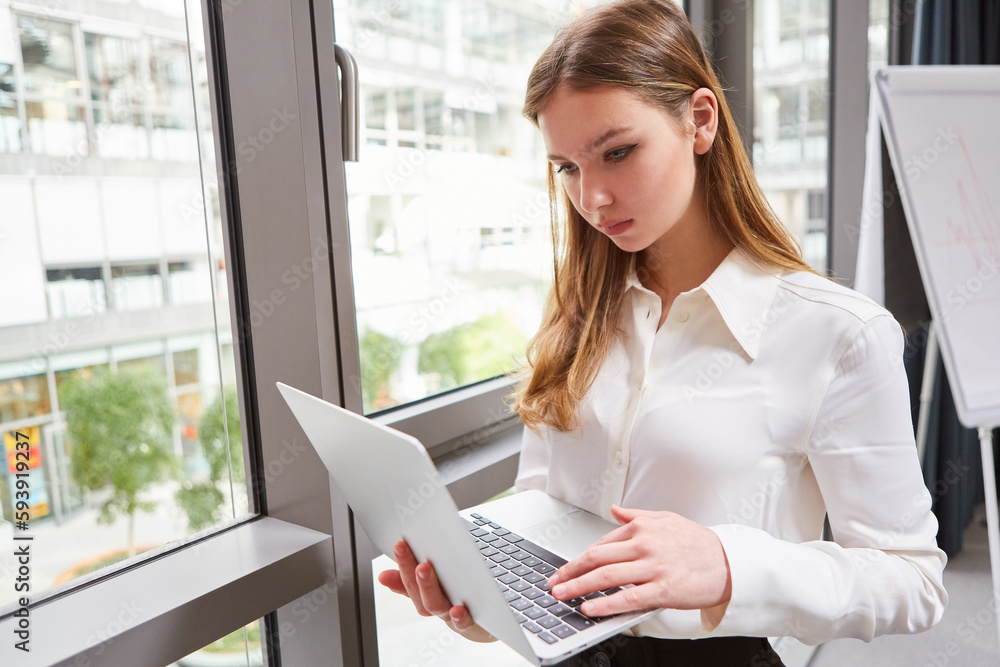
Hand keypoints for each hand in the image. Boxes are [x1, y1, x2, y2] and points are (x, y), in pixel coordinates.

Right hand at [377, 540, 495, 642]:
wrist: (478, 622)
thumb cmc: (450, 597)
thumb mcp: (427, 588)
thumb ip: (407, 582)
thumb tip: (382, 576)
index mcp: (423, 594)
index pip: (408, 579)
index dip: (402, 563)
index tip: (399, 545)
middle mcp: (434, 604)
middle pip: (419, 592)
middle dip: (413, 575)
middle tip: (415, 558)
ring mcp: (449, 613)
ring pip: (435, 605)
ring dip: (429, 588)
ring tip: (425, 570)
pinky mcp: (468, 621)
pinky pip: (462, 623)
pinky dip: (459, 618)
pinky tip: (458, 609)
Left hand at [546, 505, 730, 617]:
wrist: (730, 563)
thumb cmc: (698, 544)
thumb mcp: (667, 519)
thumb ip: (637, 516)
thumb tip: (615, 511)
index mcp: (642, 528)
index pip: (601, 543)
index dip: (579, 558)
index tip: (565, 569)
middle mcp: (644, 545)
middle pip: (597, 558)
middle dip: (570, 572)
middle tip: (553, 583)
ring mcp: (653, 567)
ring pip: (606, 576)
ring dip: (579, 587)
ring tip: (562, 595)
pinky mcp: (663, 589)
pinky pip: (627, 597)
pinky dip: (605, 603)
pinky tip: (590, 608)